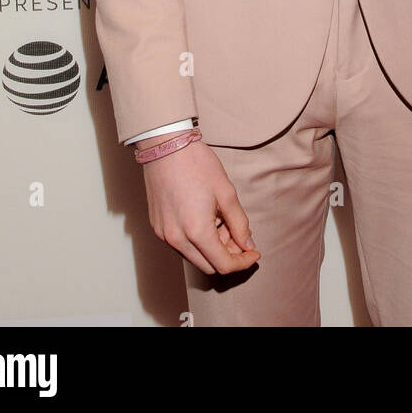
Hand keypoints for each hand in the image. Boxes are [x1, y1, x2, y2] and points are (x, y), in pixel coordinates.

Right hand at [140, 134, 260, 274]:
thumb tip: (248, 244)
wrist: (165, 146)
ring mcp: (164, 234)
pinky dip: (196, 240)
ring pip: (194, 257)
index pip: (223, 265)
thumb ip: (239, 223)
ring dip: (212, 248)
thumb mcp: (226, 192)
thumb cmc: (196, 164)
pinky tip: (204, 217)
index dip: (243, 262)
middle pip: (209, 266)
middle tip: (238, 233)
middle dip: (228, 255)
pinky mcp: (157, 227)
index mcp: (196, 231)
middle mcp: (177, 239)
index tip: (254, 252)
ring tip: (220, 220)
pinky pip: (181, 245)